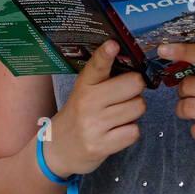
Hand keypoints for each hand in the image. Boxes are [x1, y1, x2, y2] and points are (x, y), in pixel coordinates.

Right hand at [43, 41, 146, 176]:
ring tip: (119, 114)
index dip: (106, 54)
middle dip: (136, 88)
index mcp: (85, 84)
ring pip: (138, 107)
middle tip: (126, 94)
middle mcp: (88, 102)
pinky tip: (116, 131)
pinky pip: (134, 131)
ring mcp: (93, 125)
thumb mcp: (84, 90)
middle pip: (133, 84)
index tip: (112, 44)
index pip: (97, 65)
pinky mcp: (100, 146)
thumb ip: (105, 77)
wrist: (57, 148)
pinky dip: (129, 131)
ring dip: (134, 110)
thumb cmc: (79, 114)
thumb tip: (135, 65)